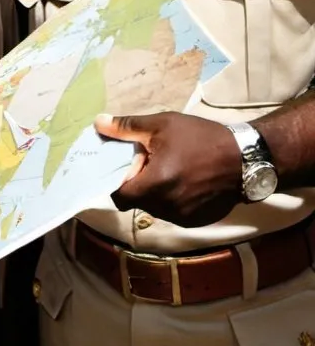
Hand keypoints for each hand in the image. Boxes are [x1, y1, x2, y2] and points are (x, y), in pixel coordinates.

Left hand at [96, 112, 241, 226]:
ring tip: (165, 170)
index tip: (118, 169)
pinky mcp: (196, 221)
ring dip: (153, 193)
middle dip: (135, 185)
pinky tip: (181, 181)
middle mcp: (166, 207)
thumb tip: (98, 123)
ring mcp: (182, 217)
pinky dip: (170, 200)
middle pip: (135, 202)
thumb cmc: (201, 138)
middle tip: (145, 164)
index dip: (113, 183)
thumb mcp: (162, 125)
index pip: (118, 196)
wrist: (246, 158)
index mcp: (155, 184)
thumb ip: (127, 127)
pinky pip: (171, 213)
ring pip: (153, 208)